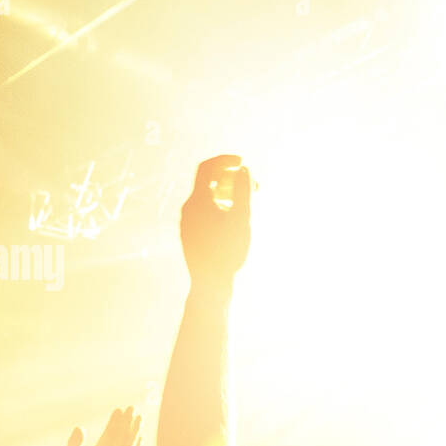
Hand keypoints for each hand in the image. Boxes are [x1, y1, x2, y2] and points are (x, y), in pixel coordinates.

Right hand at [57, 407, 142, 445]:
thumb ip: (74, 445)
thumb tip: (80, 428)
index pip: (109, 436)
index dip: (115, 422)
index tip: (119, 409)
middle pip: (122, 439)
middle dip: (128, 422)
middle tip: (132, 407)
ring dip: (135, 432)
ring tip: (140, 418)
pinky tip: (140, 438)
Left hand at [180, 154, 251, 282]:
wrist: (210, 285)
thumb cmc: (228, 253)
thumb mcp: (241, 219)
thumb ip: (243, 191)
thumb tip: (244, 169)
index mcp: (198, 201)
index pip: (207, 168)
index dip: (225, 160)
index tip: (243, 162)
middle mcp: (188, 208)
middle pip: (209, 182)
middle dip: (233, 180)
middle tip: (256, 187)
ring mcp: (188, 222)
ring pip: (208, 198)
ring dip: (229, 194)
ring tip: (249, 202)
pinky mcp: (190, 234)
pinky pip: (205, 212)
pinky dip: (221, 207)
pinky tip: (236, 218)